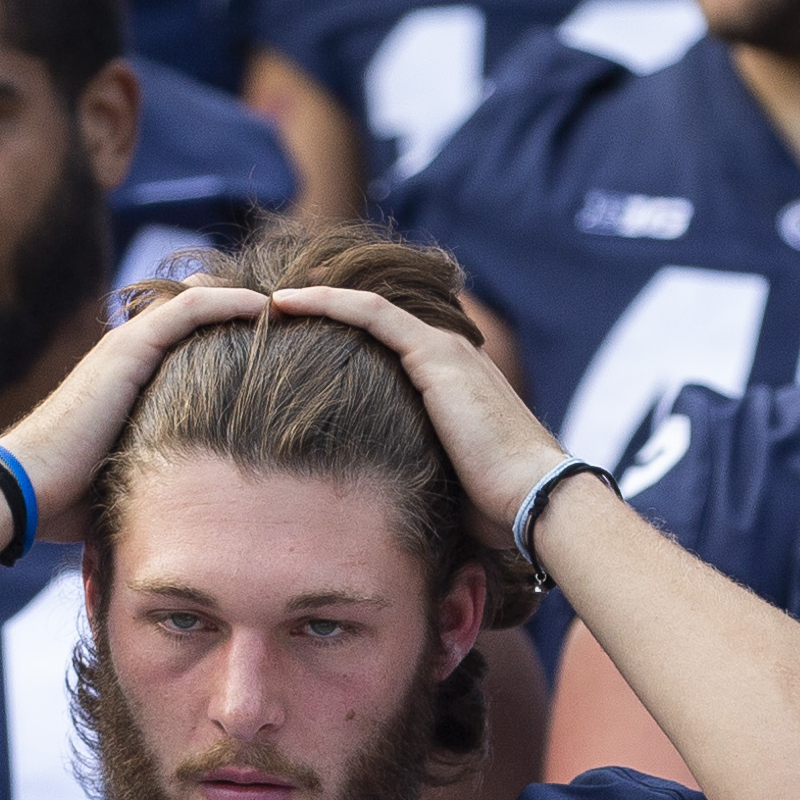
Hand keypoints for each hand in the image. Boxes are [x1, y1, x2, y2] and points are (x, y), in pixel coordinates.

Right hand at [2, 283, 265, 542]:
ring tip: (293, 307)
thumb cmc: (62, 502)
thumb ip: (154, 479)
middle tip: (291, 320)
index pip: (183, 341)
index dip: (226, 337)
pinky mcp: (128, 349)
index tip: (274, 351)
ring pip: (196, 301)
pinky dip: (230, 302)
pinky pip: (191, 309)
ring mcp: (124, 347)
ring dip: (243, 301)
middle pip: (194, 310)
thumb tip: (189, 525)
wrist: (21, 490)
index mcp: (124, 382)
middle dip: (240, 311)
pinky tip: (267, 308)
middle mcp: (124, 355)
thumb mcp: (123, 481)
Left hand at [269, 285, 567, 549]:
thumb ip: (404, 458)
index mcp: (446, 379)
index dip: (336, 331)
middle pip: (372, 316)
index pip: (383, 340)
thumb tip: (363, 487)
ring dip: (315, 298)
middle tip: (271, 310)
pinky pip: (371, 313)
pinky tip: (287, 302)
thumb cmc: (486, 501)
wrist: (529, 496)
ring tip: (269, 301)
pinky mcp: (434, 354)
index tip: (289, 336)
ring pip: (367, 306)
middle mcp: (446, 354)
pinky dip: (328, 302)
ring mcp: (442, 349)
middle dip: (321, 308)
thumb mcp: (434, 471)